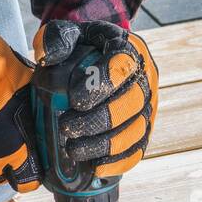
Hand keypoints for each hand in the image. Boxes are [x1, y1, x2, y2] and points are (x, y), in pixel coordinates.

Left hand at [33, 20, 157, 178]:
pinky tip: (95, 167)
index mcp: (129, 49)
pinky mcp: (144, 131)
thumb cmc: (79, 48)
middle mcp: (146, 78)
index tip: (74, 98)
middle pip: (130, 104)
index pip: (122, 66)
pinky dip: (117, 162)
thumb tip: (52, 58)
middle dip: (97, 120)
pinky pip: (137, 151)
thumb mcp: (66, 34)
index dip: (100, 85)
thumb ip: (57, 39)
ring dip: (103, 145)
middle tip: (67, 127)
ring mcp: (148, 107)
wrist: (95, 62)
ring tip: (73, 149)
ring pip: (135, 131)